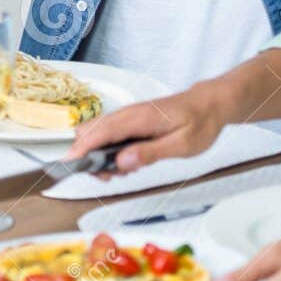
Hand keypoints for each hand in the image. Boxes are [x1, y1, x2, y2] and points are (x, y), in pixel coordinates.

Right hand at [65, 84, 227, 172]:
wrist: (208, 104)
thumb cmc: (199, 122)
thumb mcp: (183, 144)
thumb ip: (151, 152)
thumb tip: (122, 161)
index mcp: (138, 118)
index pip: (100, 132)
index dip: (83, 149)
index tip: (72, 164)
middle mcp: (127, 114)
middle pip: (90, 131)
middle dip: (88, 155)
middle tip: (106, 176)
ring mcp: (127, 117)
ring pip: (97, 133)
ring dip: (98, 155)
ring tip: (119, 173)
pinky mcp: (130, 122)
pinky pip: (108, 134)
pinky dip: (107, 150)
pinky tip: (125, 163)